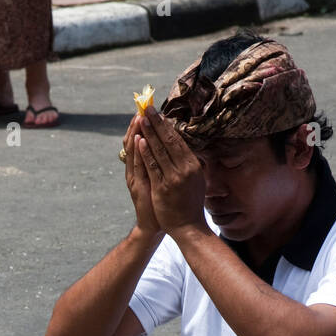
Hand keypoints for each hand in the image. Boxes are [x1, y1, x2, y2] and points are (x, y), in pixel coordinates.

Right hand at [123, 114, 160, 237]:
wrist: (157, 226)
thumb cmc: (163, 205)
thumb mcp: (162, 182)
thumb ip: (161, 166)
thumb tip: (171, 150)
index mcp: (141, 169)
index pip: (140, 143)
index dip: (142, 127)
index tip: (147, 111)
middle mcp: (135, 171)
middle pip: (134, 143)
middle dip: (138, 126)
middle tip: (142, 109)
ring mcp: (135, 178)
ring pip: (133, 152)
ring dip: (135, 134)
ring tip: (138, 118)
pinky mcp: (137, 187)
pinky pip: (137, 166)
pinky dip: (138, 153)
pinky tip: (139, 141)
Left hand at [137, 108, 208, 237]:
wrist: (188, 227)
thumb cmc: (191, 203)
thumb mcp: (196, 180)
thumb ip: (191, 164)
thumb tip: (186, 148)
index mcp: (193, 165)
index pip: (178, 140)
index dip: (167, 125)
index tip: (158, 113)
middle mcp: (185, 169)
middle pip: (168, 141)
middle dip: (157, 123)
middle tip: (148, 108)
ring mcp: (173, 178)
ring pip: (159, 151)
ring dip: (149, 133)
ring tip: (141, 119)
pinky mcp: (162, 188)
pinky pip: (152, 166)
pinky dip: (145, 152)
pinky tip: (139, 141)